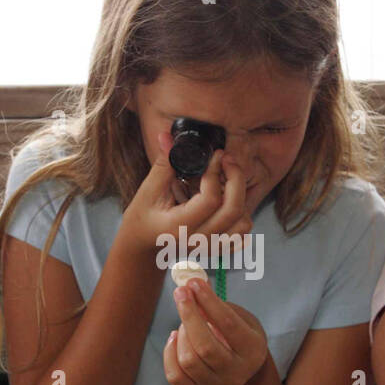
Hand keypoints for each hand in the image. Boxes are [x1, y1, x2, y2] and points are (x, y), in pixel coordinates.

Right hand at [117, 135, 252, 256]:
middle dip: (236, 179)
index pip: (210, 200)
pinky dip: (240, 216)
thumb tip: (169, 136)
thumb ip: (164, 163)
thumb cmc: (142, 219)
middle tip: (227, 160)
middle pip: (234, 210)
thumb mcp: (148, 190)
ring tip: (226, 182)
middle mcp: (198, 239)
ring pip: (243, 224)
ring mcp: (209, 246)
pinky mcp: (216, 247)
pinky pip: (241, 235)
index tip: (214, 155)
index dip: (215, 172)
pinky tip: (226, 202)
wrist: (142, 248)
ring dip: (240, 199)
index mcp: (179, 226)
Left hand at [163, 276, 267, 384]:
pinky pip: (175, 376)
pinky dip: (170, 353)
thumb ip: (216, 304)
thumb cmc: (237, 334)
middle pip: (206, 346)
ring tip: (185, 322)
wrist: (239, 367)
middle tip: (181, 293)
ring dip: (182, 334)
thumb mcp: (238, 316)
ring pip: (188, 360)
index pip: (228, 324)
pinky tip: (175, 338)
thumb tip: (191, 286)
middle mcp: (237, 373)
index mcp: (253, 350)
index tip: (194, 283)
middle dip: (190, 315)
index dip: (209, 301)